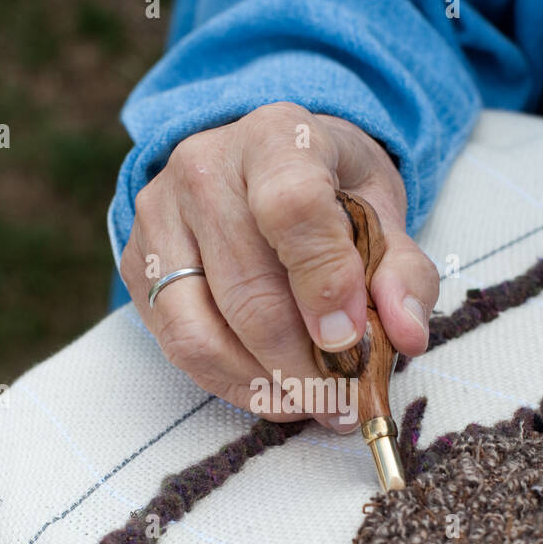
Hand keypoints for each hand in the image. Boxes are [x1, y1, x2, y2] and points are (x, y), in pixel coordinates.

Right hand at [119, 102, 437, 431]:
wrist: (261, 164)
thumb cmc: (329, 190)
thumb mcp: (381, 213)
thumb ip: (402, 273)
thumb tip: (406, 336)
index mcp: (278, 139)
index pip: (293, 209)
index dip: (324, 285)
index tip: (350, 342)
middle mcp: (205, 170)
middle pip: (247, 290)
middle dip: (303, 365)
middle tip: (344, 403)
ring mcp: (160, 216)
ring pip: (201, 331)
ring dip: (264, 384)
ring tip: (311, 404)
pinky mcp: (136, 261)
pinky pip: (177, 345)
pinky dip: (230, 382)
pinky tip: (271, 390)